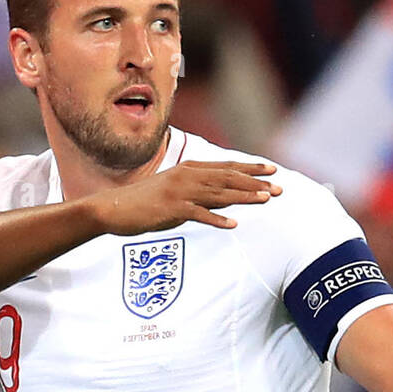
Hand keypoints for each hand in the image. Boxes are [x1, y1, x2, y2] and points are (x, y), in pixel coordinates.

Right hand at [89, 161, 281, 236]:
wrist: (113, 208)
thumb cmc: (144, 202)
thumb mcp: (173, 190)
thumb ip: (197, 190)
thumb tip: (222, 197)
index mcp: (189, 168)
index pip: (226, 167)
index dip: (251, 169)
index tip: (272, 171)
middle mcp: (187, 176)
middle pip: (228, 178)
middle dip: (256, 183)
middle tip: (279, 188)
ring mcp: (179, 192)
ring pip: (219, 193)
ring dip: (244, 197)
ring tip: (266, 200)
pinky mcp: (171, 209)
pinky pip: (199, 214)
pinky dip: (216, 219)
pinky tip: (233, 225)